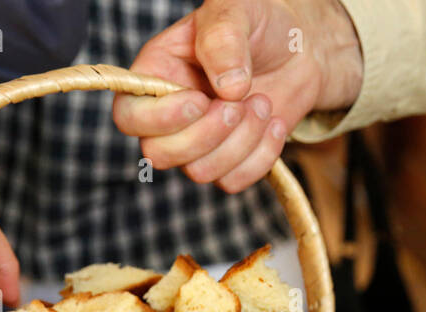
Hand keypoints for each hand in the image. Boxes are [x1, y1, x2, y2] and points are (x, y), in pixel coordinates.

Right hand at [112, 0, 362, 191]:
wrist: (297, 50)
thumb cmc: (258, 23)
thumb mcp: (237, 10)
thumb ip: (223, 38)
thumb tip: (227, 87)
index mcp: (155, 74)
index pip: (129, 116)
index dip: (160, 119)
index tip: (200, 100)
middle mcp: (168, 116)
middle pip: (159, 155)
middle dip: (206, 135)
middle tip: (238, 102)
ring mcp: (197, 144)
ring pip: (200, 172)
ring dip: (240, 141)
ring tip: (262, 102)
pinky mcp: (228, 162)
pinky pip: (233, 181)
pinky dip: (261, 156)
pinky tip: (273, 123)